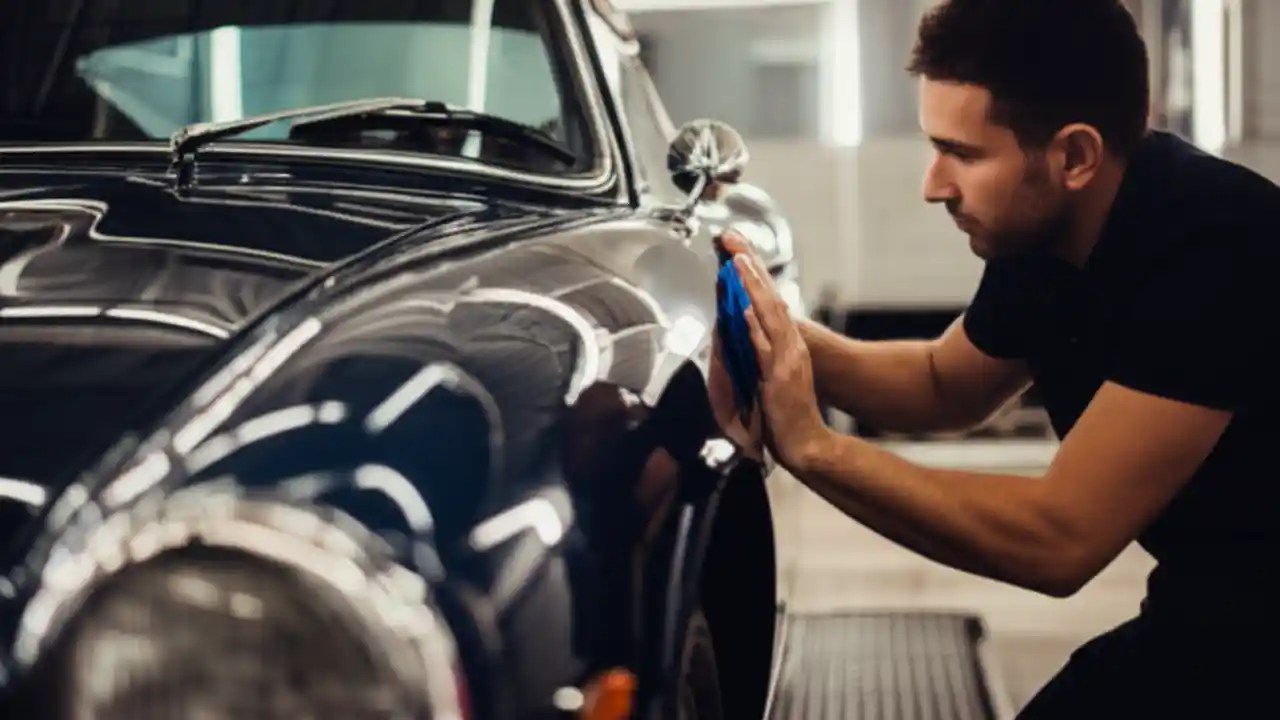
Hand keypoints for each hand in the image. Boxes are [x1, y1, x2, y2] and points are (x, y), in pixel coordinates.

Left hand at [720, 231, 829, 471]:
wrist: (807, 446)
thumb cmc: (788, 418)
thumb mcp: (769, 380)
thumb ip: (757, 354)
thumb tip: (739, 329)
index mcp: (787, 348)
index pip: (768, 304)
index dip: (754, 278)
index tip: (737, 255)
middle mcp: (790, 347)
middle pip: (769, 300)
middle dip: (752, 271)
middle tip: (735, 244)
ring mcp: (787, 359)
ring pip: (768, 314)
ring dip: (753, 287)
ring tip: (738, 261)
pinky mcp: (781, 374)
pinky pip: (765, 343)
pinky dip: (754, 322)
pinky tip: (743, 305)